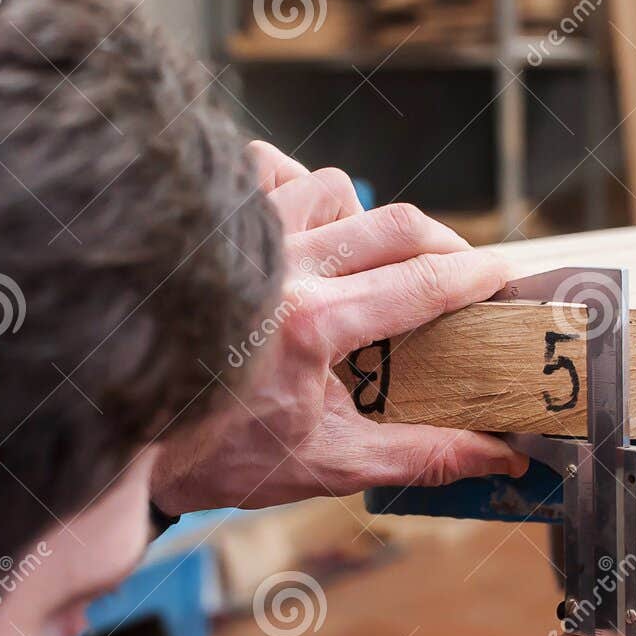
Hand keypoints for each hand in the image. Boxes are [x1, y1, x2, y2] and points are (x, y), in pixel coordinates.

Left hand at [152, 144, 526, 513]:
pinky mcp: (207, 230)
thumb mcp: (332, 465)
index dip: (474, 276)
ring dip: (365, 216)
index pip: (420, 284)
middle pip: (390, 224)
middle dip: (440, 242)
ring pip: (330, 186)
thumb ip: (423, 455)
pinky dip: (292, 185)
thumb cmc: (222, 457)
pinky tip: (305, 224)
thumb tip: (501, 460)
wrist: (131, 445)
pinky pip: (262, 170)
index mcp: (313, 327)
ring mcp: (240, 242)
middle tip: (459, 269)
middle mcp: (280, 270)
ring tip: (374, 256)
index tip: (504, 275)